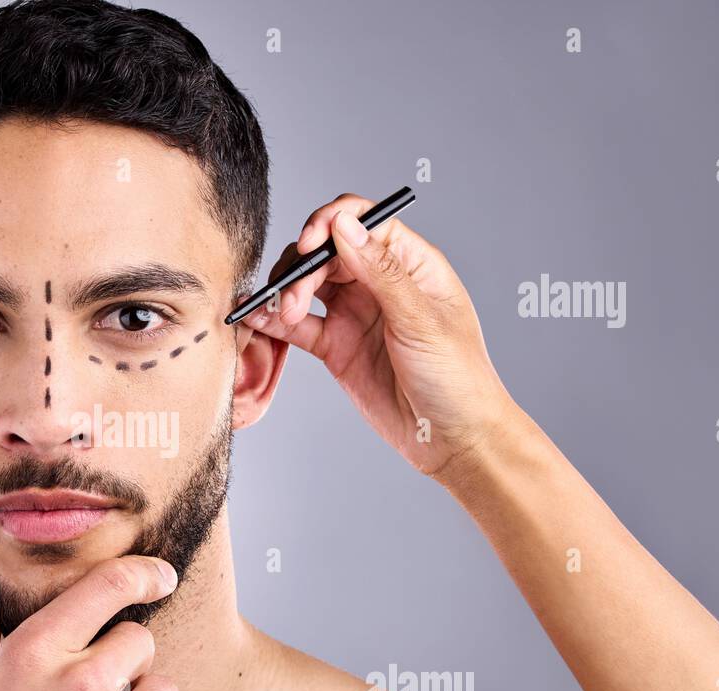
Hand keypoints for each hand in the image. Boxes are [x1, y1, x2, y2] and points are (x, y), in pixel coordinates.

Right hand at [240, 193, 516, 479]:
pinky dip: (276, 322)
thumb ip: (381, 271)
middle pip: (327, 251)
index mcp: (410, 264)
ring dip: (286, 291)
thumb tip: (344, 225)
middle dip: (303, 266)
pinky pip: (298, 326)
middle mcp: (379, 282)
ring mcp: (355, 313)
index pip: (362, 222)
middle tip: (292, 298)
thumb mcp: (422, 320)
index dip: (330, 225)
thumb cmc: (458, 378)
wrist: (454, 439)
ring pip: (308, 284)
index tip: (311, 244)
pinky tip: (259, 321)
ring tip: (281, 314)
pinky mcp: (336, 346)